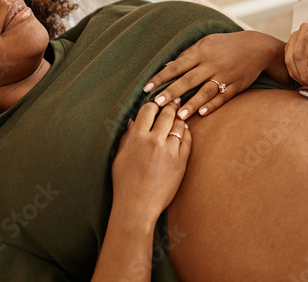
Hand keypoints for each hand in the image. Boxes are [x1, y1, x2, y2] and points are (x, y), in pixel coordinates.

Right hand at [111, 101, 190, 223]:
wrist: (137, 207)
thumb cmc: (124, 183)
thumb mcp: (119, 157)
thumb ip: (127, 137)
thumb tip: (133, 121)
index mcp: (137, 137)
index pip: (148, 110)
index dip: (153, 104)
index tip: (156, 103)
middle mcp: (154, 141)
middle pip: (166, 113)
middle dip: (170, 105)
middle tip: (175, 100)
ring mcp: (170, 151)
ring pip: (179, 125)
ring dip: (179, 118)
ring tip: (180, 114)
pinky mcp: (181, 161)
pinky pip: (188, 140)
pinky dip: (186, 133)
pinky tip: (185, 131)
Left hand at [142, 31, 284, 119]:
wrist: (257, 47)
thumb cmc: (225, 44)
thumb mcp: (206, 43)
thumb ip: (187, 54)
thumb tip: (167, 65)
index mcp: (201, 53)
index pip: (177, 66)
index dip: (161, 76)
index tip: (147, 87)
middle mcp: (211, 65)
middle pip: (188, 80)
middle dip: (172, 92)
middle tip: (157, 103)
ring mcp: (225, 76)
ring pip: (205, 91)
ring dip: (191, 104)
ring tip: (178, 115)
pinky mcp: (236, 86)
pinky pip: (223, 97)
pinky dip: (213, 105)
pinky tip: (202, 113)